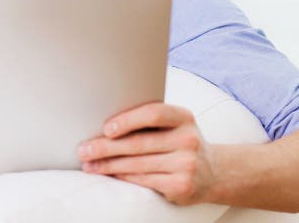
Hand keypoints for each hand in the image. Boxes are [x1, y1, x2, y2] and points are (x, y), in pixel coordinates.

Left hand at [78, 102, 216, 204]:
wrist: (214, 172)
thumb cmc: (181, 142)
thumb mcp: (174, 125)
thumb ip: (149, 120)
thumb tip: (105, 124)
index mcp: (184, 117)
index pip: (154, 113)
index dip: (128, 120)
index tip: (106, 128)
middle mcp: (188, 140)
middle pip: (139, 143)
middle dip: (106, 147)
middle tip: (84, 149)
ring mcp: (187, 164)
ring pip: (137, 164)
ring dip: (108, 165)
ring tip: (89, 164)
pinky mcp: (182, 186)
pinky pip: (144, 180)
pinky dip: (122, 177)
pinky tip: (109, 174)